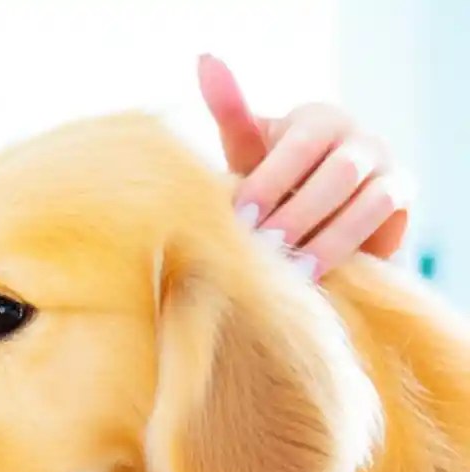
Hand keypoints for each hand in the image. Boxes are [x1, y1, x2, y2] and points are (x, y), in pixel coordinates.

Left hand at [198, 54, 412, 279]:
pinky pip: (384, 226)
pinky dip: (350, 250)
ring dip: (329, 239)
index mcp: (318, 118)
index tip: (240, 216)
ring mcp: (386, 168)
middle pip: (338, 175)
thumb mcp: (247, 149)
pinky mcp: (400, 201)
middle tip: (264, 246)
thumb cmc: (272, 179)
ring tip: (294, 270)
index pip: (301, 144)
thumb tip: (206, 60)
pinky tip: (318, 275)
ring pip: (367, 203)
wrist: (308, 219)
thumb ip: (231, 111)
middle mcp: (358, 137)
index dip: (271, 180)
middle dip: (298, 214)